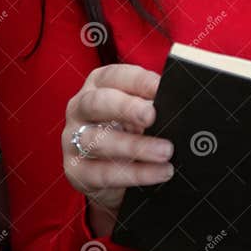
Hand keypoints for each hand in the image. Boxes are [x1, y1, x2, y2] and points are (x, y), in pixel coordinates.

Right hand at [62, 64, 173, 220]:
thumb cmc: (130, 129)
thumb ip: (154, 102)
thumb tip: (178, 101)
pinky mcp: (75, 170)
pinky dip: (135, 174)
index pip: (115, 76)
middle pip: (98, 103)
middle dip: (126, 108)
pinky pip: (104, 173)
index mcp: (98, 84)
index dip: (139, 81)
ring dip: (135, 146)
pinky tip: (158, 172)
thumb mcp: (140, 111)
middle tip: (152, 116)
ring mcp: (72, 139)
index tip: (161, 88)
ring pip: (98, 140)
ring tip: (166, 151)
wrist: (113, 173)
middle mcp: (80, 107)